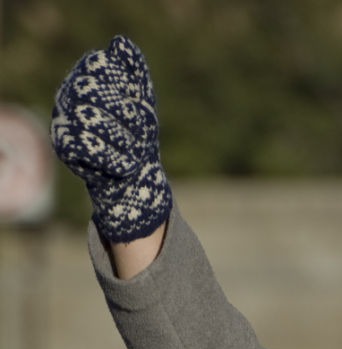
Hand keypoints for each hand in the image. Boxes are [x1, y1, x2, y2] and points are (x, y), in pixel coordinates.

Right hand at [51, 35, 171, 243]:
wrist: (136, 177)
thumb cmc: (138, 134)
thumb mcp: (142, 101)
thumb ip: (134, 72)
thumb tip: (121, 43)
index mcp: (87, 77)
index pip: (101, 64)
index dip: (126, 85)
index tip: (141, 105)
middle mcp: (69, 93)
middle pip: (94, 91)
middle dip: (127, 114)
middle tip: (141, 132)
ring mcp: (63, 118)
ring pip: (91, 119)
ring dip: (124, 139)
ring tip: (134, 151)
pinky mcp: (64, 146)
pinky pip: (87, 145)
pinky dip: (113, 158)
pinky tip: (123, 165)